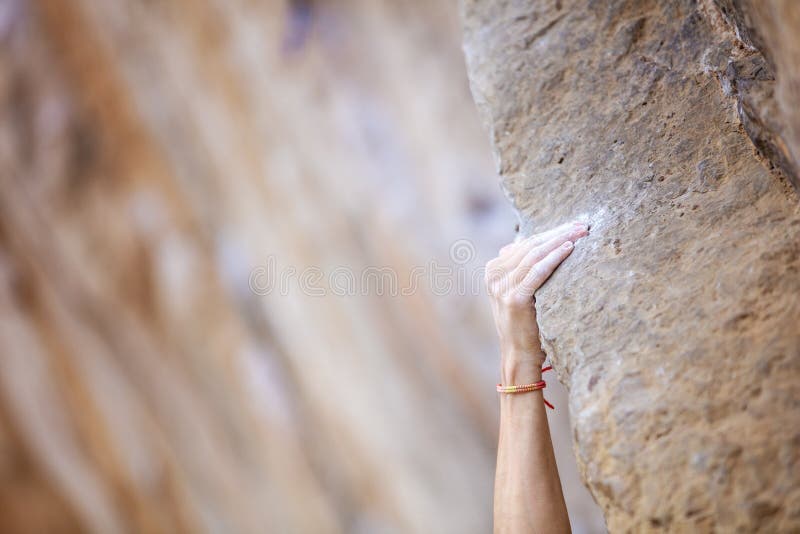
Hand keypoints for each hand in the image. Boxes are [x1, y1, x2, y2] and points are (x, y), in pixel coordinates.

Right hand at [486, 221, 588, 382]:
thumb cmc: (525, 324)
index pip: (525, 243)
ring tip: (580, 233)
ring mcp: (501, 288)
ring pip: (534, 255)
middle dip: (558, 232)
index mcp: (493, 270)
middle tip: (582, 225)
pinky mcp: (514, 299)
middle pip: (530, 246)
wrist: (518, 356)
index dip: (550, 232)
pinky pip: (537, 271)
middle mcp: (494, 276)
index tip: (573, 225)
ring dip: (559, 240)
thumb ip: (521, 269)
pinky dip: (554, 257)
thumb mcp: (517, 292)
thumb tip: (531, 243)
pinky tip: (569, 248)